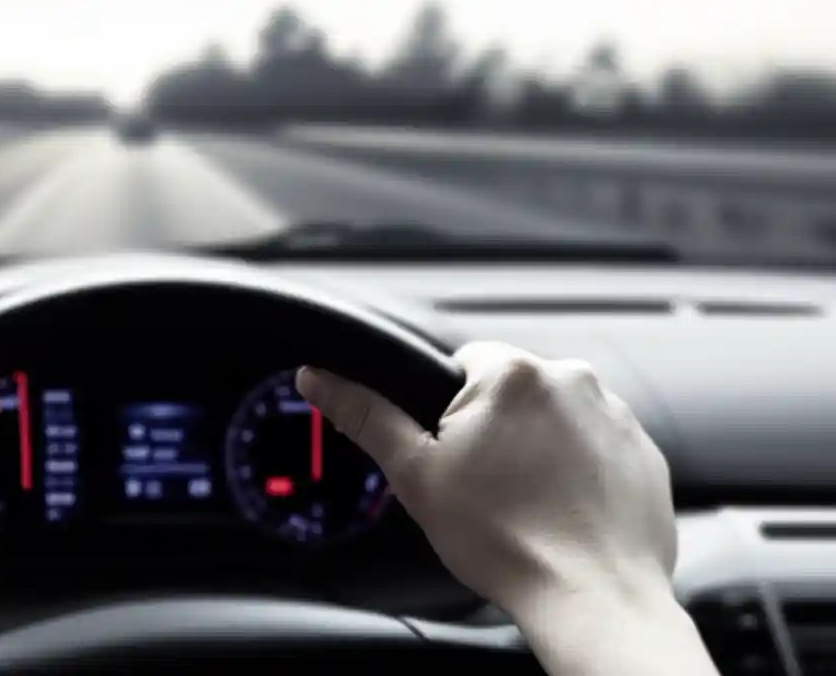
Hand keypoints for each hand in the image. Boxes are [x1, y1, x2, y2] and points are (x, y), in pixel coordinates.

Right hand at [297, 342, 716, 675]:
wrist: (592, 600)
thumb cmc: (506, 543)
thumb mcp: (416, 476)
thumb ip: (366, 417)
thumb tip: (317, 378)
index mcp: (512, 374)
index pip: (465, 363)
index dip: (450, 412)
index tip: (456, 454)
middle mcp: (574, 380)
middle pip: (513, 391)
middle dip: (497, 429)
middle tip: (488, 486)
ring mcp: (617, 416)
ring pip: (557, 419)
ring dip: (540, 448)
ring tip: (529, 505)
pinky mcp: (645, 452)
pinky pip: (598, 448)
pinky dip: (580, 472)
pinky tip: (564, 512)